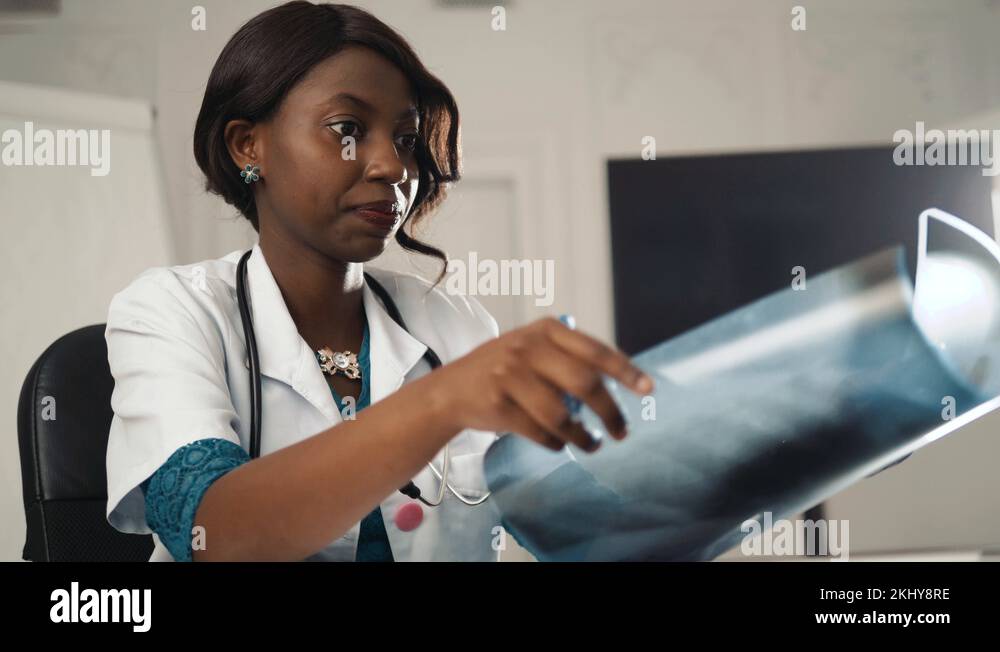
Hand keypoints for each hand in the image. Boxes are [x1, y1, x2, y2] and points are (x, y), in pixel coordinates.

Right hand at [430, 317, 653, 451]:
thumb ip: (570, 357)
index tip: (647, 389)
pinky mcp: (497, 404)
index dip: (624, 370)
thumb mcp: (534, 347)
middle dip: (609, 411)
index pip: (594, 350)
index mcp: (545, 330)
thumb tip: (622, 381)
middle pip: (583, 383)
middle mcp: (527, 348)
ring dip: (582, 436)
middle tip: (622, 431)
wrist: (451, 389)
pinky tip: (560, 443)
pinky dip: (555, 443)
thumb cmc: (504, 369)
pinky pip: (539, 432)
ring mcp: (509, 375)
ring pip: (561, 414)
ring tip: (592, 444)